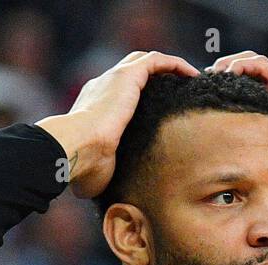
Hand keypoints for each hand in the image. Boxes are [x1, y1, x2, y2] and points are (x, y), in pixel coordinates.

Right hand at [37, 51, 199, 198]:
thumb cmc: (82, 166)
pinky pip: (157, 61)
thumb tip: (113, 201)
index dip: (140, 96)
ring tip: (192, 79)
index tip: (161, 108)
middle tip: (180, 89)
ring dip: (170, 67)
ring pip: (146, 60)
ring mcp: (114, 79)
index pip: (117, 93)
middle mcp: (103, 86)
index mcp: (94, 106)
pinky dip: (175, 64)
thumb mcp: (96, 171)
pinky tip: (192, 75)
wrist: (74, 148)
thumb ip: (104, 174)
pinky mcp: (127, 76)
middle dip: (157, 76)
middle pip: (132, 70)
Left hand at [207, 52, 267, 205]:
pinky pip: (261, 64)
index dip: (215, 98)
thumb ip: (257, 188)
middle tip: (199, 89)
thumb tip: (238, 210)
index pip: (236, 98)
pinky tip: (229, 73)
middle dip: (216, 77)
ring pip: (247, 63)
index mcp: (266, 122)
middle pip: (238, 75)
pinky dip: (243, 64)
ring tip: (211, 77)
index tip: (197, 107)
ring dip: (226, 65)